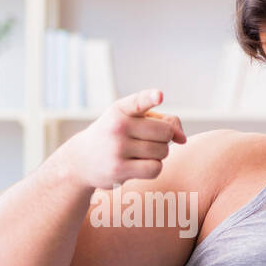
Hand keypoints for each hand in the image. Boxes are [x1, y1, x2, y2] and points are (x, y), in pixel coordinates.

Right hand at [57, 90, 186, 190]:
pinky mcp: (119, 169)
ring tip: (141, 152)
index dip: (150, 97)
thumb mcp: (131, 120)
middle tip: (149, 140)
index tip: (159, 96)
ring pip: (162, 151)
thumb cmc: (115, 136)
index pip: (138, 101)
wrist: (82, 160)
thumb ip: (162, 120)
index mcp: (120, 109)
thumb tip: (183, 139)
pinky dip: (154, 167)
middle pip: (165, 132)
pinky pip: (155, 168)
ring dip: (159, 154)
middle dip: (165, 137)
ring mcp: (117, 148)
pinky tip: (140, 165)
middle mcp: (117, 127)